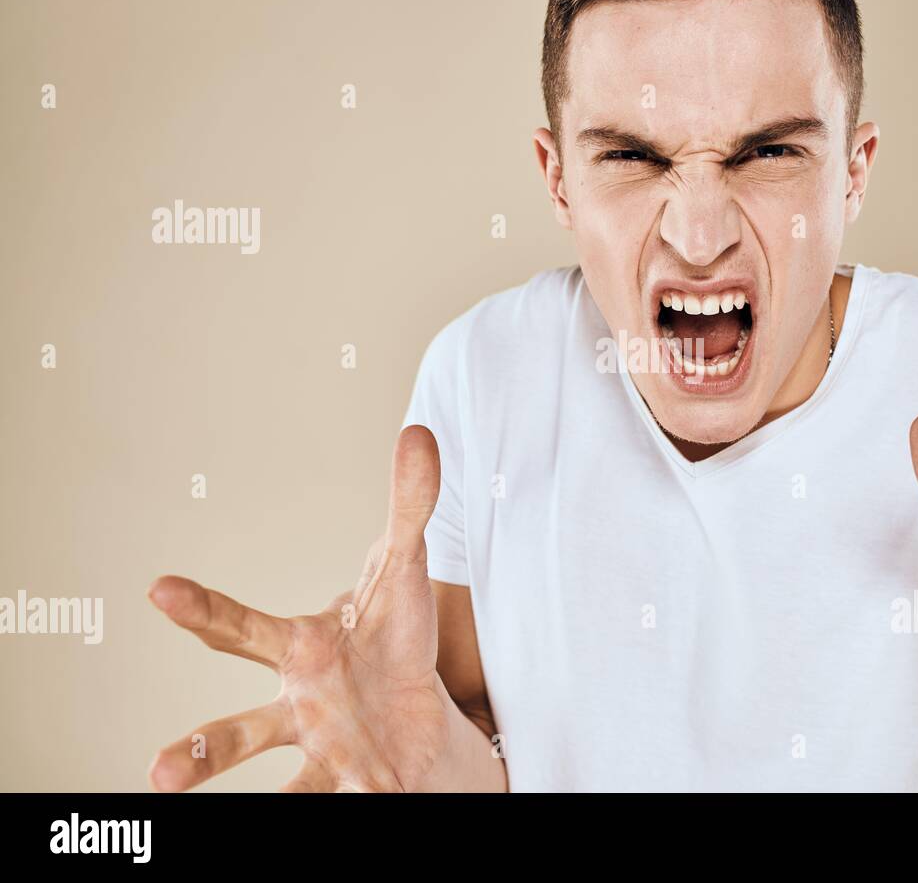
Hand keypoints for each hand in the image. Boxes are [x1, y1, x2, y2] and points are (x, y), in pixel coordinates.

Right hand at [147, 426, 499, 791]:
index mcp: (299, 650)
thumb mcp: (404, 570)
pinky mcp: (354, 784)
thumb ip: (409, 505)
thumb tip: (419, 432)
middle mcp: (296, 705)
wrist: (416, 711)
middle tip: (158, 774)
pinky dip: (337, 814)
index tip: (159, 589)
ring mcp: (321, 751)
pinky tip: (356, 808)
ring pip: (281, 788)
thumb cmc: (395, 639)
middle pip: (241, 729)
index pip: (240, 629)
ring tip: (203, 825)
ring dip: (251, 813)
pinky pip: (334, 806)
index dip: (202, 610)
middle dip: (202, 752)